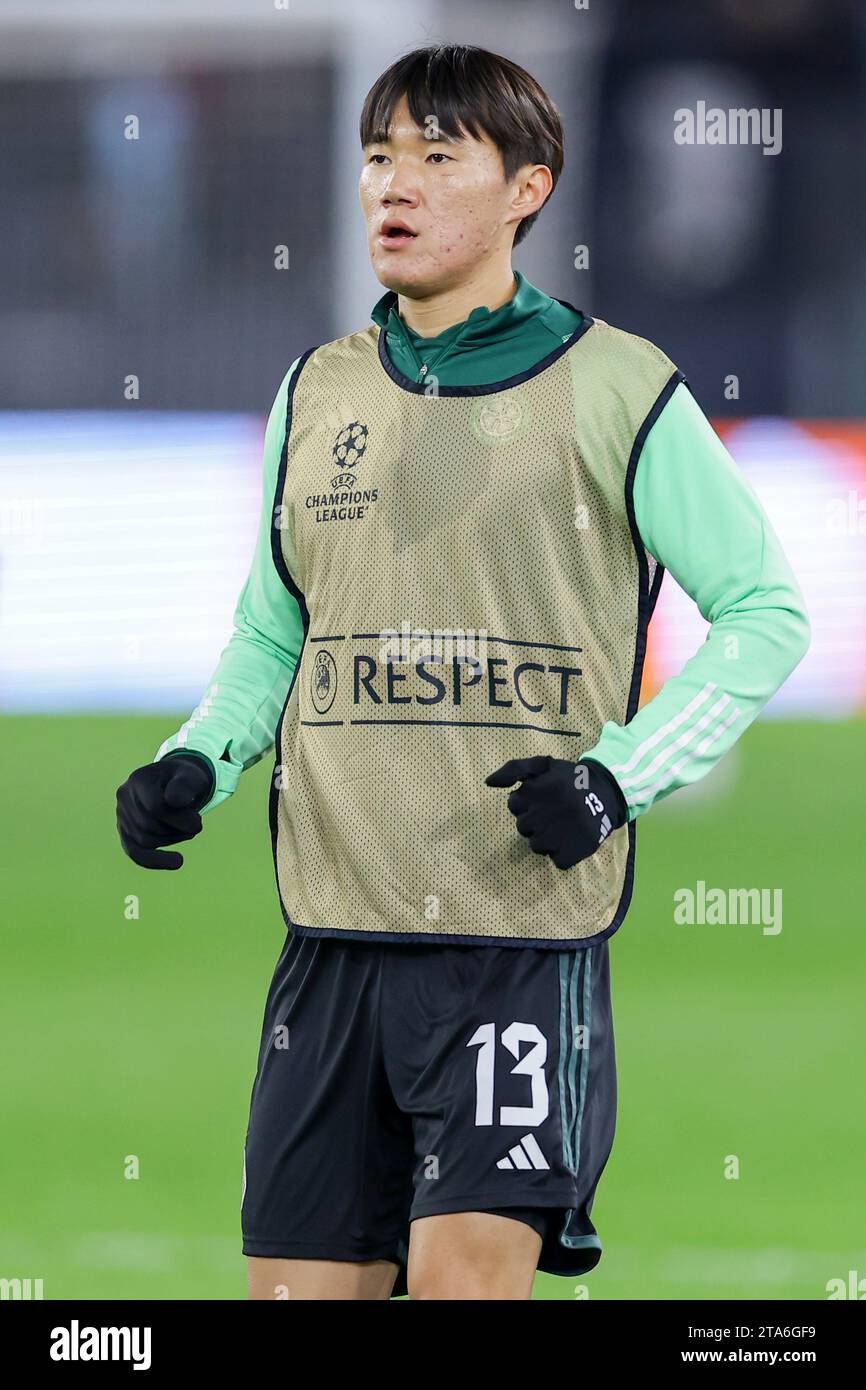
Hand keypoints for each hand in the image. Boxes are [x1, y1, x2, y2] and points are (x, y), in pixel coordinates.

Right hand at [116, 754, 214, 869]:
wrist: (177, 785)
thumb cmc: (186, 781)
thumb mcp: (192, 777)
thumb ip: (186, 785)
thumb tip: (175, 801)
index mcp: (139, 779)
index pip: (155, 807)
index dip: (179, 819)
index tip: (198, 822)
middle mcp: (125, 796)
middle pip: (150, 825)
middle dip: (177, 829)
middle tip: (196, 825)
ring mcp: (122, 815)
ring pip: (145, 840)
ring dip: (172, 839)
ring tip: (187, 830)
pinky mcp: (126, 833)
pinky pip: (135, 852)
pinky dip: (155, 860)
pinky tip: (177, 863)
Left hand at [485, 755, 626, 870]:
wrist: (608, 791)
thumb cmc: (570, 779)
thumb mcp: (542, 764)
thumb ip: (513, 769)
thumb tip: (488, 782)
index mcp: (533, 792)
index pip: (513, 806)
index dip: (526, 803)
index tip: (543, 798)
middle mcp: (542, 814)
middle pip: (523, 828)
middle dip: (535, 821)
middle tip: (554, 812)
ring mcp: (556, 836)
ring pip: (537, 846)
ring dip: (548, 839)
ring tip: (564, 826)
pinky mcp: (572, 852)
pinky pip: (557, 861)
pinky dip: (563, 854)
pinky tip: (572, 839)